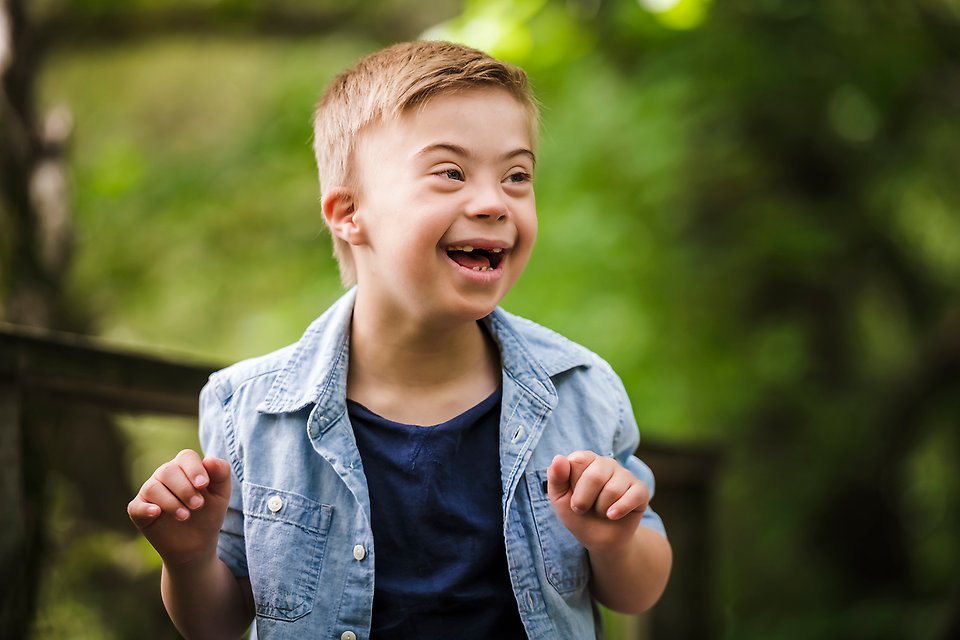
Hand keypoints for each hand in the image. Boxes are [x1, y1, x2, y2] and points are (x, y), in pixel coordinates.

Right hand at [128, 449, 231, 567]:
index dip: (194, 469)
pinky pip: (136, 506)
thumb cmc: (209, 512)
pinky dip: (146, 509)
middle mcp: (165, 474)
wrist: (198, 543)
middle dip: (185, 489)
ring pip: (153, 488)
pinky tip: (157, 513)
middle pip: (168, 471)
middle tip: (198, 505)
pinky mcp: (139, 510)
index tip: (203, 485)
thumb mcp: (221, 494)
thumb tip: (209, 460)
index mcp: (185, 466)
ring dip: (171, 502)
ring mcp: (150, 491)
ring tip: (186, 516)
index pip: (186, 457)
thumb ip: (221, 473)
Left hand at [546, 451, 648, 551]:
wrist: (599, 539)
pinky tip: (613, 515)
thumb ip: (556, 478)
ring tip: (601, 511)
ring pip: (613, 490)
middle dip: (584, 500)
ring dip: (601, 509)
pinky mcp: (641, 490)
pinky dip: (619, 510)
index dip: (572, 486)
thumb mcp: (560, 499)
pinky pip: (632, 496)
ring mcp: (625, 475)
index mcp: (586, 459)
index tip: (571, 497)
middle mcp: (606, 462)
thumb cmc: (578, 514)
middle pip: (595, 476)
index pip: (577, 461)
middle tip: (583, 508)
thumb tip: (559, 458)